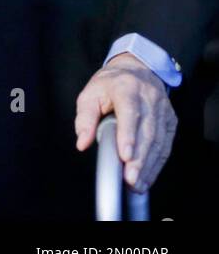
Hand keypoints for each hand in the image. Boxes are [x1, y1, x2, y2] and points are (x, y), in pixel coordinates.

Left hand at [75, 52, 176, 191]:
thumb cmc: (110, 84)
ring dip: (149, 165)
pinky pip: (166, 144)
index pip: (130, 112)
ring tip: (137, 183)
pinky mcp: (171, 121)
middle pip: (147, 131)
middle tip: (130, 179)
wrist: (137, 69)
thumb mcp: (90, 94)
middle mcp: (148, 98)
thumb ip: (84, 119)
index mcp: (126, 87)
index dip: (128, 135)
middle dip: (139, 159)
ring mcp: (162, 110)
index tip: (125, 155)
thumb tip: (82, 142)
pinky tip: (148, 176)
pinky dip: (157, 163)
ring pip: (159, 141)